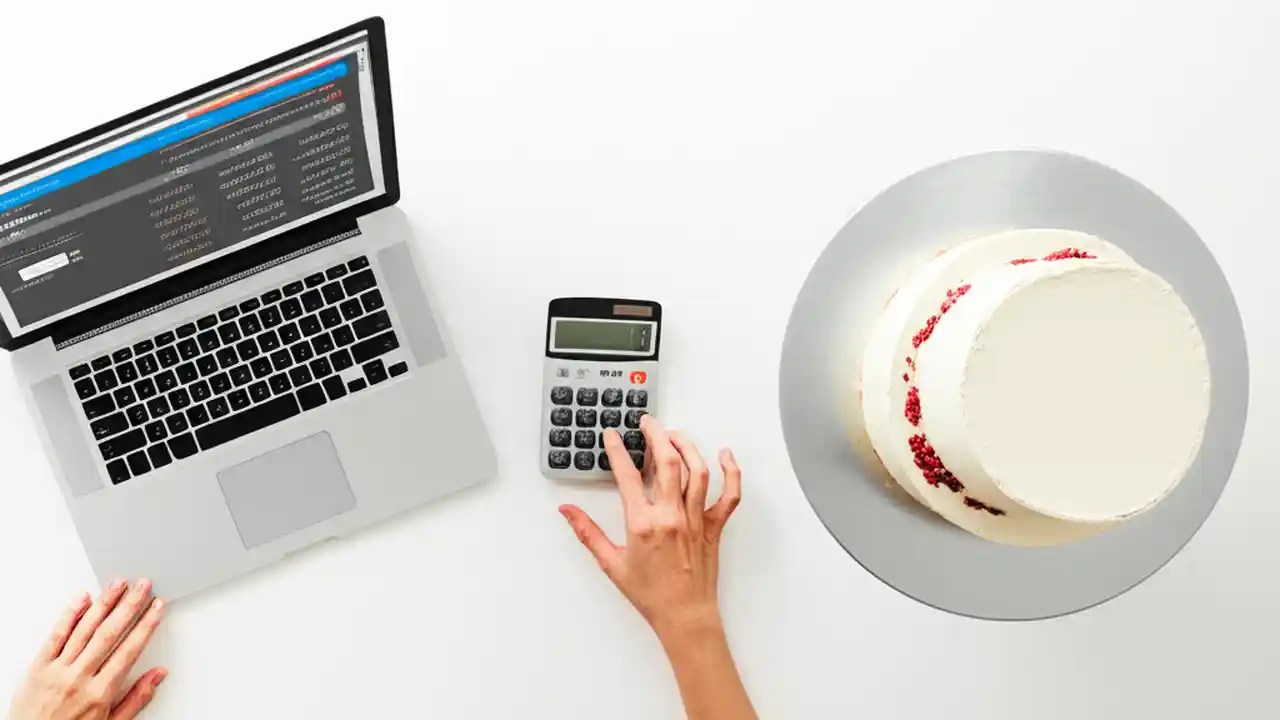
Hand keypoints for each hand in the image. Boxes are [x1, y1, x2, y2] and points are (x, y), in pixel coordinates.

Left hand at [9, 580, 166, 719]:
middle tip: (143, 586)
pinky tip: (82, 599)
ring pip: (85, 629)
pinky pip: (55, 635)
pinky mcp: (38, 667)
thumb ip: (136, 699)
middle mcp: (78, 678)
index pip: (129, 650)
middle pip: (109, 633)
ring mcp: (57, 670)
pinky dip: (69, 615)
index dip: (146, 625)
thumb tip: (158, 676)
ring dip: (105, 603)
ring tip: (118, 584)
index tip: (157, 608)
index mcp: (99, 693)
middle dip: (130, 605)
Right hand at [559, 416, 741, 637]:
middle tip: (648, 422)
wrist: (684, 616)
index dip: (617, 450)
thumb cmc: (651, 595)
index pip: (626, 476)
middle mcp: (671, 516)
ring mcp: (696, 520)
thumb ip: (588, 532)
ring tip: (675, 434)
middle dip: (657, 435)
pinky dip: (732, 473)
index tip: (612, 435)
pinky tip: (725, 455)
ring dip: (687, 446)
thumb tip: (567, 511)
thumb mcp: (611, 563)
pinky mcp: (714, 527)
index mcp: (643, 524)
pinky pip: (729, 496)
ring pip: (697, 471)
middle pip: (667, 462)